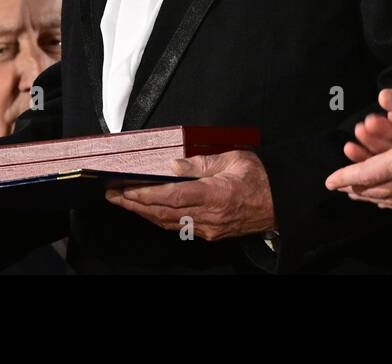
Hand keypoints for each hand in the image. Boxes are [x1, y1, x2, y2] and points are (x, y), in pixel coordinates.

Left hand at [106, 150, 275, 240]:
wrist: (279, 204)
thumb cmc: (259, 178)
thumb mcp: (233, 158)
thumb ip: (202, 163)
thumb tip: (173, 165)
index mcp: (215, 195)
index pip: (172, 196)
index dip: (146, 194)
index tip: (125, 189)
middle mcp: (209, 216)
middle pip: (163, 212)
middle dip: (135, 204)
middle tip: (112, 194)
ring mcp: (208, 228)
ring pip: (167, 222)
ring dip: (143, 212)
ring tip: (123, 201)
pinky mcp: (209, 233)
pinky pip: (178, 226)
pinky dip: (159, 218)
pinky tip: (147, 211)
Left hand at [325, 89, 391, 217]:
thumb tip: (382, 96)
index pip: (368, 173)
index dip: (346, 176)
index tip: (330, 181)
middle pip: (375, 190)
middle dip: (355, 188)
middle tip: (341, 186)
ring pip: (390, 199)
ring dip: (370, 196)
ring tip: (359, 194)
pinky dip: (391, 203)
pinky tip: (390, 201)